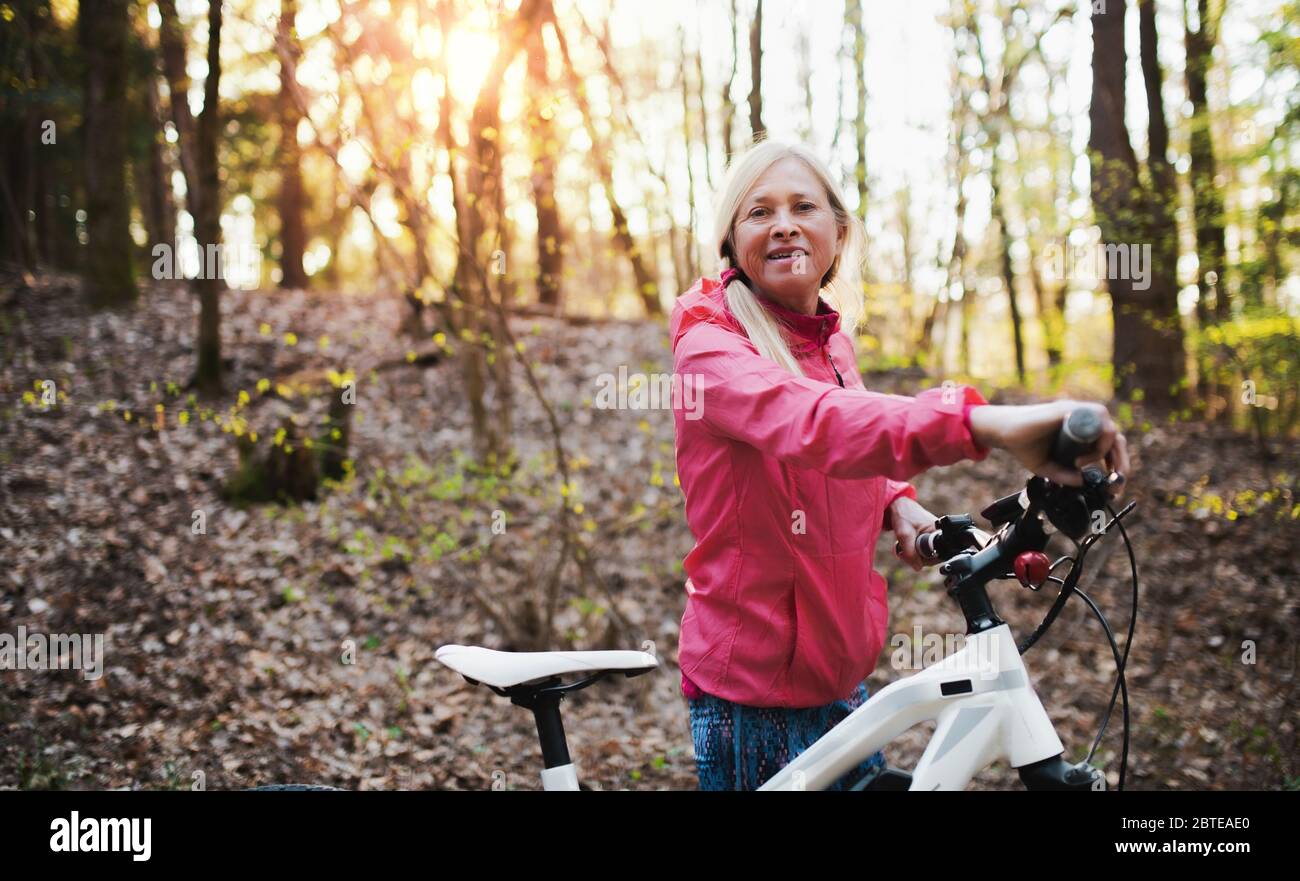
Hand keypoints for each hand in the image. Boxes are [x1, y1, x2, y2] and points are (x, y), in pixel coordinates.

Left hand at [888, 496, 938, 571]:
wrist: (894, 505)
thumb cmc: (902, 515)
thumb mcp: (904, 535)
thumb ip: (910, 553)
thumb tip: (918, 568)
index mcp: (938, 532)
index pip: (938, 555)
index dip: (925, 560)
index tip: (912, 557)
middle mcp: (937, 535)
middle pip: (931, 557)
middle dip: (915, 557)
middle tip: (903, 553)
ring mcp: (930, 536)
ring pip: (923, 554)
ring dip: (910, 554)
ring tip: (900, 548)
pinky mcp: (922, 538)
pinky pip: (918, 550)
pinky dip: (909, 550)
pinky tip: (901, 546)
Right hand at [967, 400, 1130, 495]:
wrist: (1004, 431)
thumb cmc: (1024, 444)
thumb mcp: (1048, 467)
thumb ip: (1065, 476)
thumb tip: (1083, 483)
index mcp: (1081, 430)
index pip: (1111, 442)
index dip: (1118, 461)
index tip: (1115, 479)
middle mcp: (1083, 419)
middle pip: (1116, 436)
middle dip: (1121, 461)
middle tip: (1115, 480)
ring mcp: (1078, 412)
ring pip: (1110, 429)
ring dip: (1104, 452)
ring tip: (1083, 465)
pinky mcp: (1070, 410)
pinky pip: (1098, 422)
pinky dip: (1097, 442)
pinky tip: (1082, 459)